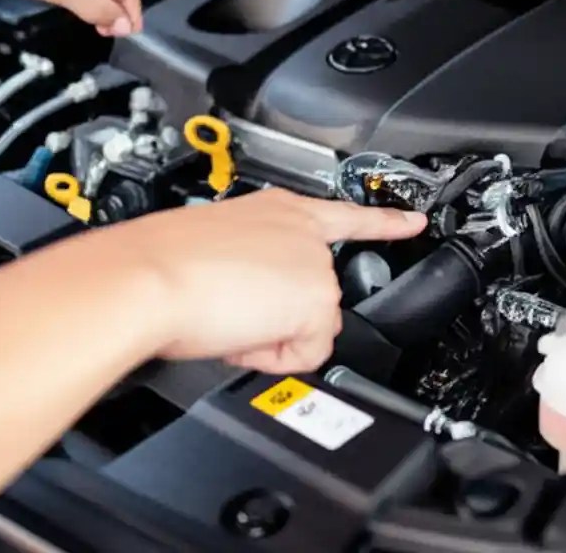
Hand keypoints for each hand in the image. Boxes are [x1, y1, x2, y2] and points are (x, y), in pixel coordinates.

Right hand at [106, 189, 425, 372]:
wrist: (150, 277)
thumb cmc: (162, 265)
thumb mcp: (216, 250)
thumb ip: (252, 264)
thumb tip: (251, 300)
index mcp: (278, 210)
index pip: (345, 214)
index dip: (387, 220)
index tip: (415, 219)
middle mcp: (302, 231)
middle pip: (317, 298)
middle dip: (279, 318)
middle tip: (231, 312)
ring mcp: (314, 264)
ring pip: (309, 327)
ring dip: (271, 336)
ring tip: (227, 318)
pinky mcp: (317, 299)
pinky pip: (306, 352)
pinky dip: (273, 355)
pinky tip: (241, 334)